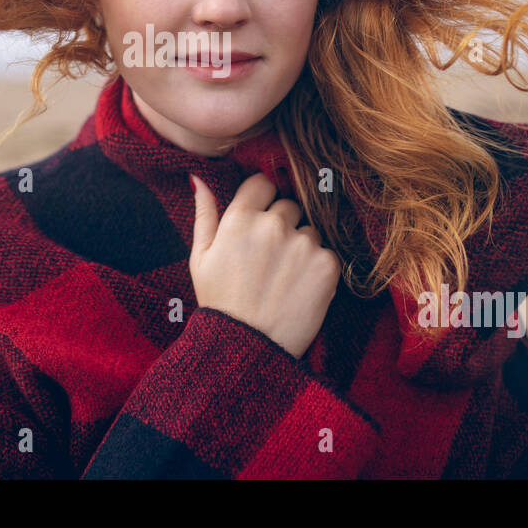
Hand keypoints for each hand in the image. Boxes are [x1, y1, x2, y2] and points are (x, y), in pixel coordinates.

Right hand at [188, 171, 340, 359]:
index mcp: (240, 218)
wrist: (247, 348)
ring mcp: (303, 244)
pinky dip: (318, 268)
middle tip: (269, 260)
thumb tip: (199, 179)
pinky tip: (299, 289)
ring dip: (301, 247)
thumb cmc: (220, 302)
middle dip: (282, 226)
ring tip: (284, 279)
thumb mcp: (200, 258)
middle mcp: (273, 225)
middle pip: (289, 206)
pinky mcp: (327, 265)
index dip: (261, 200)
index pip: (263, 183)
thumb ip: (204, 214)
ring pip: (310, 230)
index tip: (259, 221)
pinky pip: (328, 253)